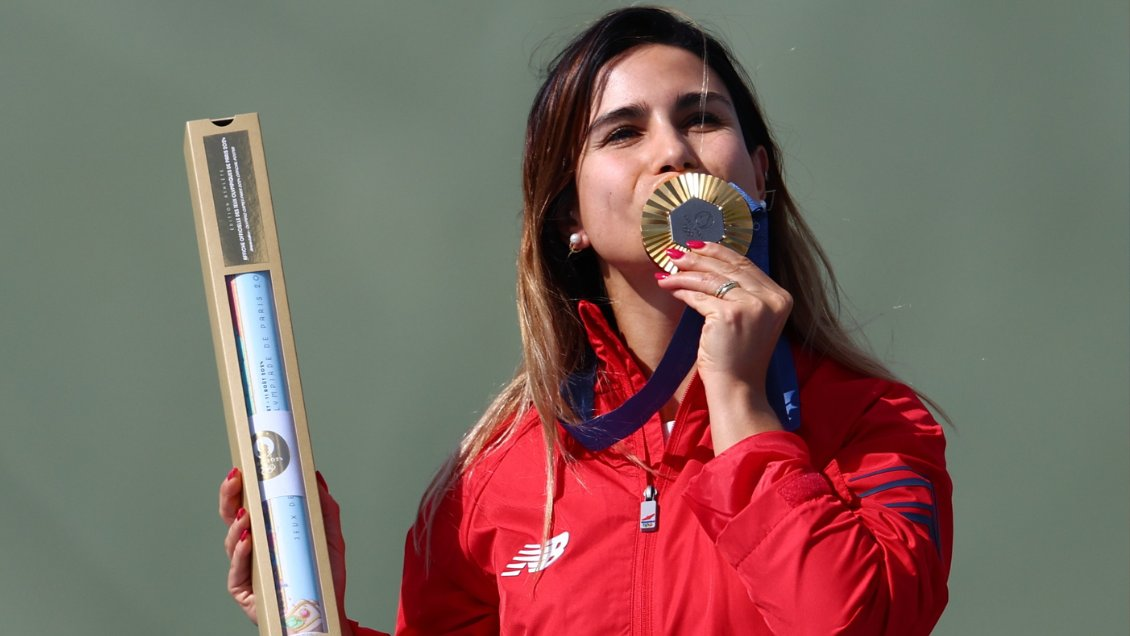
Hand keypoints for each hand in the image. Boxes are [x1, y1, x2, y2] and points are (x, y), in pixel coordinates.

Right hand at [219, 468, 353, 632]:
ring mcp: (246, 569)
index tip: (242, 466)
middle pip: (232, 518)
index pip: (247, 504)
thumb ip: (323, 506)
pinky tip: (249, 541)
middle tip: (236, 479)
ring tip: (246, 512)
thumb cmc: (321, 574)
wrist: (324, 610)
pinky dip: (243, 554)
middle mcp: (252, 547)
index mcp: (267, 531)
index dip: (240, 486)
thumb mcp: (328, 534)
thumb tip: (315, 477)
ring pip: (233, 543)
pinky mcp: (244, 591)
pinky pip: (237, 571)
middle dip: (229, 497)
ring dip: (237, 525)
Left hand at [656, 241, 790, 449]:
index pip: (746, 264)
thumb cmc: (740, 357)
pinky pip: (699, 296)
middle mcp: (770, 299)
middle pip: (729, 268)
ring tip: (666, 271)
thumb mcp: (750, 319)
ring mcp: (752, 306)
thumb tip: (710, 263)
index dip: (719, 252)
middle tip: (676, 252)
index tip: (698, 244)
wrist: (739, 388)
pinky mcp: (730, 315)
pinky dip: (681, 291)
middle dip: (698, 257)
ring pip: (711, 280)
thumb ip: (742, 292)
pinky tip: (669, 287)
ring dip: (684, 274)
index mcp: (780, 297)